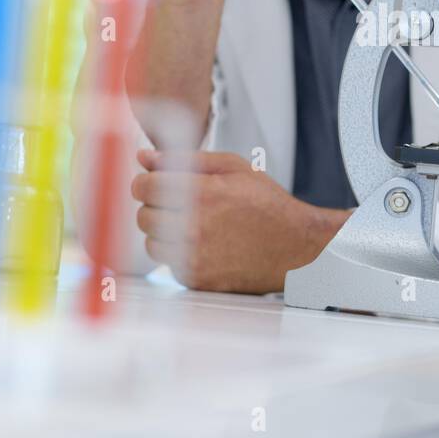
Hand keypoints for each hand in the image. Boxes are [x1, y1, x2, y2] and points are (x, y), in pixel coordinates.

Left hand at [130, 149, 350, 293]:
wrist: (295, 247)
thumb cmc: (268, 205)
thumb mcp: (234, 168)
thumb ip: (186, 159)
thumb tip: (145, 157)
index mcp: (201, 193)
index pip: (143, 187)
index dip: (148, 182)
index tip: (158, 184)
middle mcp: (193, 227)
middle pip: (143, 216)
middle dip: (158, 207)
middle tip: (182, 205)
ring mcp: (193, 257)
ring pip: (152, 243)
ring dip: (165, 234)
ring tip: (194, 227)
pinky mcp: (196, 279)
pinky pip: (169, 265)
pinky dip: (180, 256)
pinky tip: (205, 246)